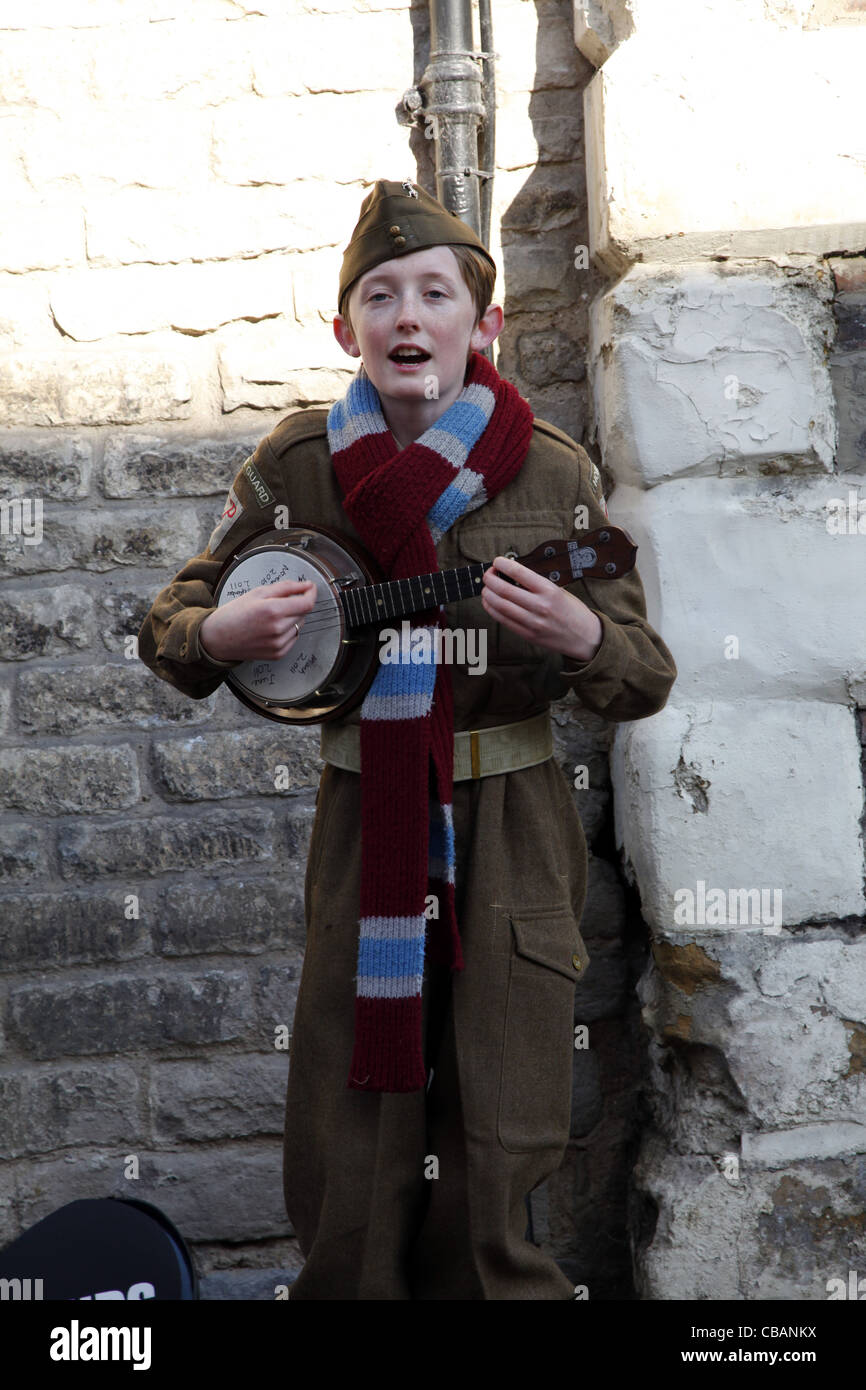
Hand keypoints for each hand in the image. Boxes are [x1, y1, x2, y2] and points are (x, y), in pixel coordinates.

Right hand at [199, 579, 316, 661]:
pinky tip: (270, 628)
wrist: (218, 638)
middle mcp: (277, 629)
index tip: (310, 588)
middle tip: (278, 602)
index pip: (306, 603)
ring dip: (291, 618)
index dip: (311, 593)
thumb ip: (286, 587)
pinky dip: (287, 631)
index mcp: (272, 610)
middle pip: (303, 613)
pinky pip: (293, 638)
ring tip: (271, 617)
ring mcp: (278, 644)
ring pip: (299, 625)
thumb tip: (306, 585)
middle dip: (296, 604)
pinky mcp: (278, 654)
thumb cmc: (234, 614)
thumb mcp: (258, 593)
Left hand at [481, 556, 602, 662]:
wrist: (585, 637)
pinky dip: (492, 610)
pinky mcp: (528, 635)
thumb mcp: (559, 591)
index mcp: (550, 590)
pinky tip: (489, 603)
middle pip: (504, 590)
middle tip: (487, 575)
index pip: (520, 573)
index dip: (503, 565)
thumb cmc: (572, 611)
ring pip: (500, 606)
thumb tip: (510, 575)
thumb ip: (536, 585)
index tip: (497, 561)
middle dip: (490, 580)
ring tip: (486, 589)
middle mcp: (540, 606)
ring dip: (488, 595)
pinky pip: (503, 620)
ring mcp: (533, 622)